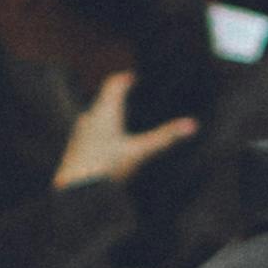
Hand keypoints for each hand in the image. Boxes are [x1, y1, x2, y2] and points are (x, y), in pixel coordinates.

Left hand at [54, 65, 180, 190]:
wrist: (77, 190)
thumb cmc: (108, 168)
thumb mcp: (140, 152)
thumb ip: (165, 138)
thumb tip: (192, 125)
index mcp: (105, 111)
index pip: (114, 84)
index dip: (125, 79)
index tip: (134, 78)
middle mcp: (90, 117)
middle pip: (105, 100)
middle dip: (119, 99)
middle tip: (132, 99)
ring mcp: (80, 132)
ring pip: (96, 117)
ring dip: (110, 117)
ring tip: (124, 124)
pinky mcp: (75, 148)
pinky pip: (90, 134)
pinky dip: (101, 134)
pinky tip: (108, 148)